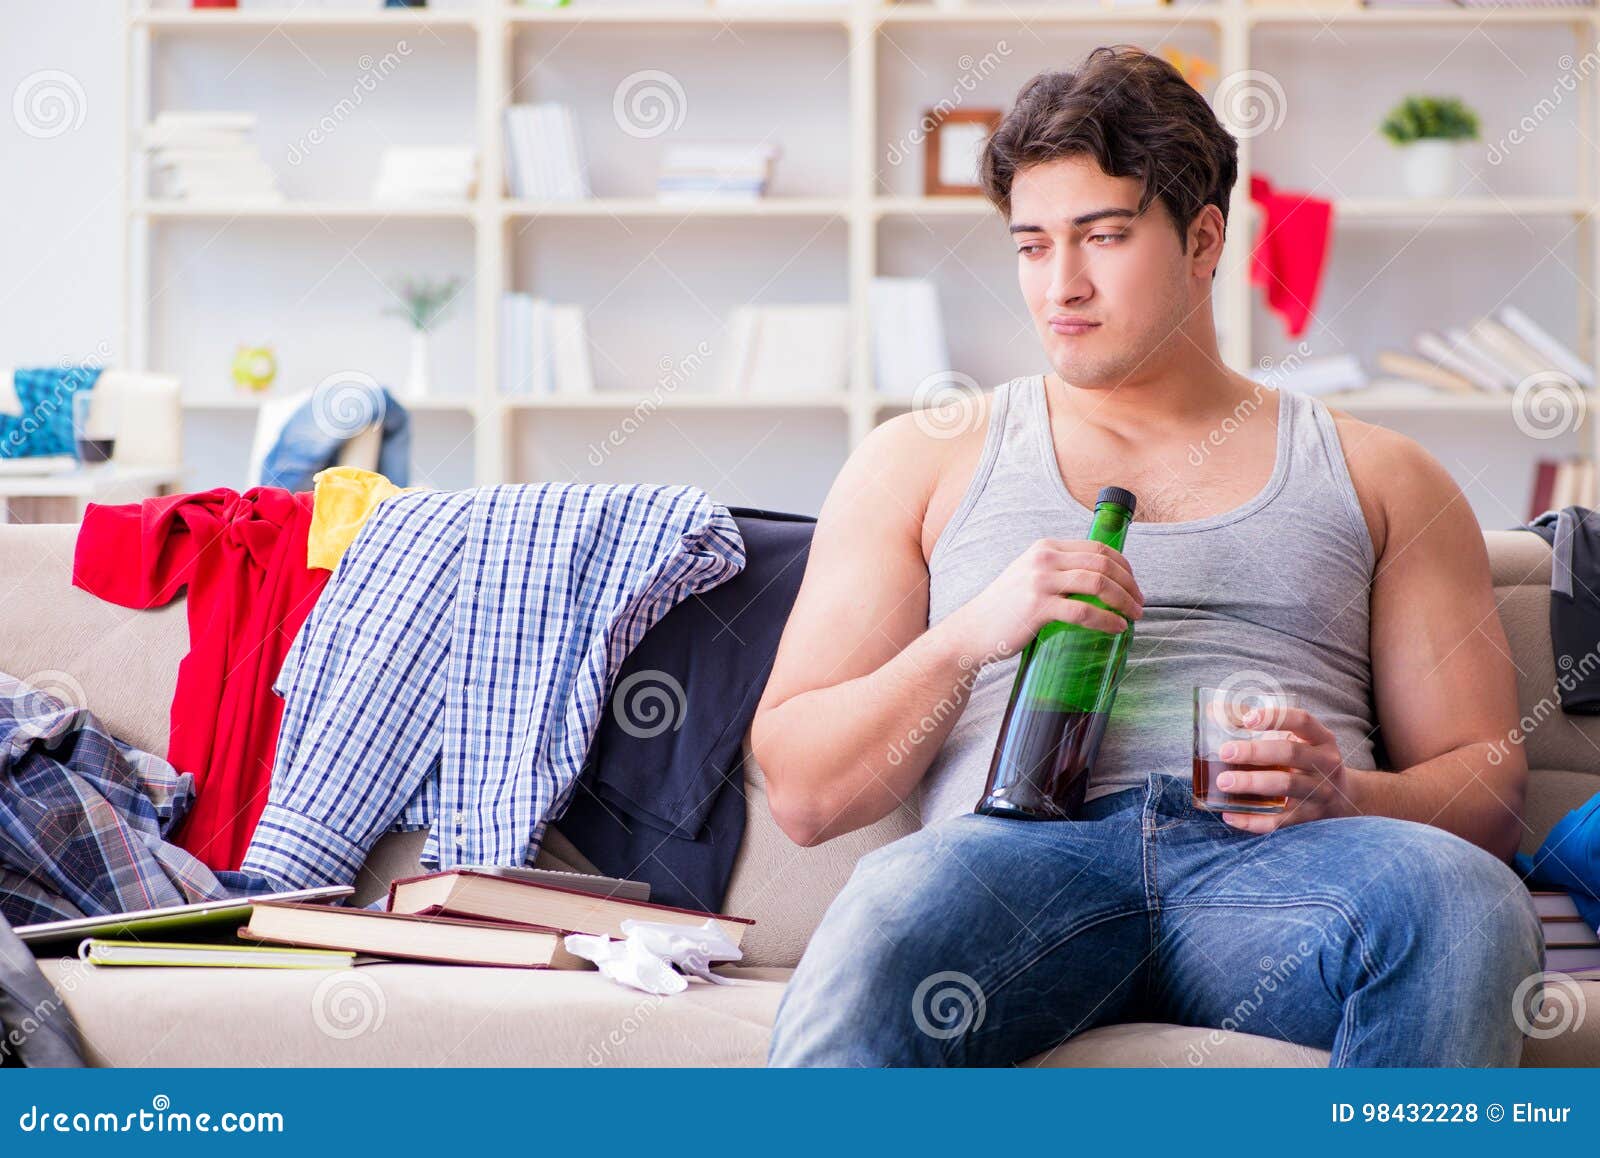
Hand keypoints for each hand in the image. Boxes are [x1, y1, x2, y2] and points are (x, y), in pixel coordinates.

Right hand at [938, 538, 1143, 668]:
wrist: (972, 631)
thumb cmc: (1004, 610)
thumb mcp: (1029, 577)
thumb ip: (1056, 574)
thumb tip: (1096, 585)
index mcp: (1045, 548)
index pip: (1097, 548)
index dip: (1124, 565)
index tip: (1134, 584)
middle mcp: (1043, 558)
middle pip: (1102, 563)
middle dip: (1129, 584)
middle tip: (1139, 604)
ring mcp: (1040, 581)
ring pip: (1097, 583)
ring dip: (1123, 600)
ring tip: (1134, 616)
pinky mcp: (1038, 607)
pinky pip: (1084, 611)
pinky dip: (1107, 620)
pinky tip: (1117, 628)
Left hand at [1214, 705, 1354, 832]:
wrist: (1344, 797)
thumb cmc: (1306, 760)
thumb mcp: (1297, 739)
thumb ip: (1261, 726)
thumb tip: (1213, 712)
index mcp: (1321, 738)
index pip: (1302, 721)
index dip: (1275, 717)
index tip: (1247, 720)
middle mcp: (1325, 763)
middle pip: (1291, 753)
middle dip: (1255, 752)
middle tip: (1225, 752)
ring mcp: (1319, 792)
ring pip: (1286, 786)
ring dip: (1252, 783)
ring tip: (1223, 781)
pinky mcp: (1308, 817)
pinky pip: (1279, 821)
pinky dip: (1253, 820)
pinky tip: (1230, 814)